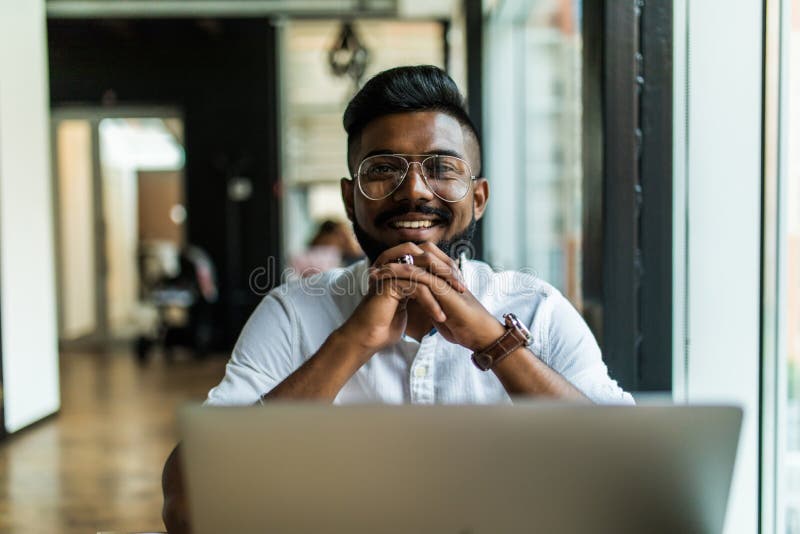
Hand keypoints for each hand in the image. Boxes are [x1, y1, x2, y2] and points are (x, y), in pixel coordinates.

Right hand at [339, 242, 466, 352]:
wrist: (368, 337)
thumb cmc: (387, 324)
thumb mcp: (411, 304)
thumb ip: (423, 291)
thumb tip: (443, 287)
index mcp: (401, 266)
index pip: (429, 257)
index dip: (447, 267)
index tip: (461, 284)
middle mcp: (395, 264)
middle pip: (428, 257)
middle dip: (447, 272)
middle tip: (462, 287)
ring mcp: (391, 272)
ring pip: (423, 271)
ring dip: (442, 286)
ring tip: (455, 301)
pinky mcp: (389, 283)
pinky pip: (416, 288)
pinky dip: (430, 302)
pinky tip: (440, 316)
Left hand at [368, 242, 504, 351]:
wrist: (477, 334)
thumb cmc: (461, 324)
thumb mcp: (439, 307)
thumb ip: (428, 298)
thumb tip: (413, 298)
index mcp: (447, 274)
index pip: (425, 255)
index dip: (405, 257)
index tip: (383, 267)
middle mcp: (448, 271)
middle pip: (422, 250)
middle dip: (398, 254)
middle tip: (377, 264)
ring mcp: (446, 277)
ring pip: (419, 260)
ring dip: (395, 263)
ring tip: (375, 271)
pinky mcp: (444, 288)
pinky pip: (419, 275)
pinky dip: (400, 274)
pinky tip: (386, 277)